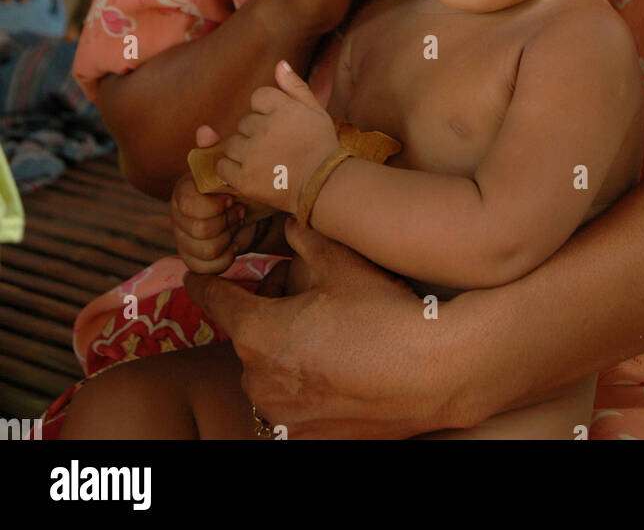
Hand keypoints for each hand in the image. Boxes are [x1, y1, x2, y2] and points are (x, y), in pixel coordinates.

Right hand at [171, 125, 258, 273]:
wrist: (250, 209)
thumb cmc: (239, 185)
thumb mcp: (231, 166)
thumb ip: (216, 149)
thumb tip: (204, 131)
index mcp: (183, 191)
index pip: (190, 204)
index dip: (214, 205)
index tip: (231, 198)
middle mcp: (177, 216)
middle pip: (200, 229)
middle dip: (225, 222)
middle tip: (237, 212)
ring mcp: (182, 238)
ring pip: (204, 249)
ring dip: (227, 239)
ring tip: (235, 225)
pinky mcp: (192, 259)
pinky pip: (204, 267)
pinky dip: (224, 258)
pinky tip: (233, 244)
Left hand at [184, 218, 462, 438]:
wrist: (435, 373)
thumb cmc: (385, 313)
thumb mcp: (341, 261)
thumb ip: (304, 234)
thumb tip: (286, 220)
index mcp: (258, 334)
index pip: (214, 300)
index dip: (205, 281)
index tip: (195, 274)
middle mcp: (260, 381)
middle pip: (245, 336)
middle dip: (262, 314)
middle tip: (298, 296)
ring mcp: (282, 415)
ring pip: (265, 372)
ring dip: (280, 351)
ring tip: (322, 332)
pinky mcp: (305, 437)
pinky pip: (288, 402)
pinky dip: (300, 383)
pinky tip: (334, 365)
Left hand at [217, 62, 338, 213]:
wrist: (324, 186)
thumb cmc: (322, 146)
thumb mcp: (316, 111)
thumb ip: (295, 87)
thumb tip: (279, 63)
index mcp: (282, 108)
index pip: (257, 97)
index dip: (266, 111)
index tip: (279, 125)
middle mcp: (265, 128)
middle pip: (244, 122)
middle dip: (255, 132)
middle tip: (274, 146)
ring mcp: (253, 154)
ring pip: (232, 143)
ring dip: (242, 151)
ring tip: (263, 160)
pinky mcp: (244, 178)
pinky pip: (223, 167)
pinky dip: (231, 169)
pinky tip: (250, 172)